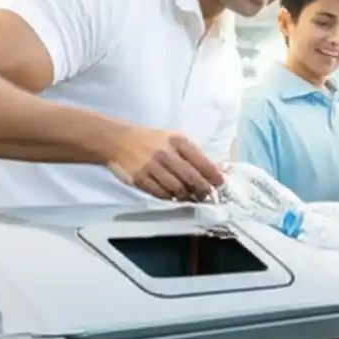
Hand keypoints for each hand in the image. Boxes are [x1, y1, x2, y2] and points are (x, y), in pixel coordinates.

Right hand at [104, 126, 224, 201]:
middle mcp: (166, 153)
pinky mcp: (140, 179)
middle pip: (192, 178)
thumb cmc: (151, 141)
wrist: (117, 140)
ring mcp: (152, 167)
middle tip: (207, 196)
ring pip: (177, 189)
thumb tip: (219, 170)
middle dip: (203, 190)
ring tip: (191, 198)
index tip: (221, 185)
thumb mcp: (174, 140)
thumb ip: (194, 155)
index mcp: (178, 141)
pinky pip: (161, 194)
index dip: (214, 177)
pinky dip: (170, 198)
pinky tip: (174, 197)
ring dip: (187, 196)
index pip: (202, 162)